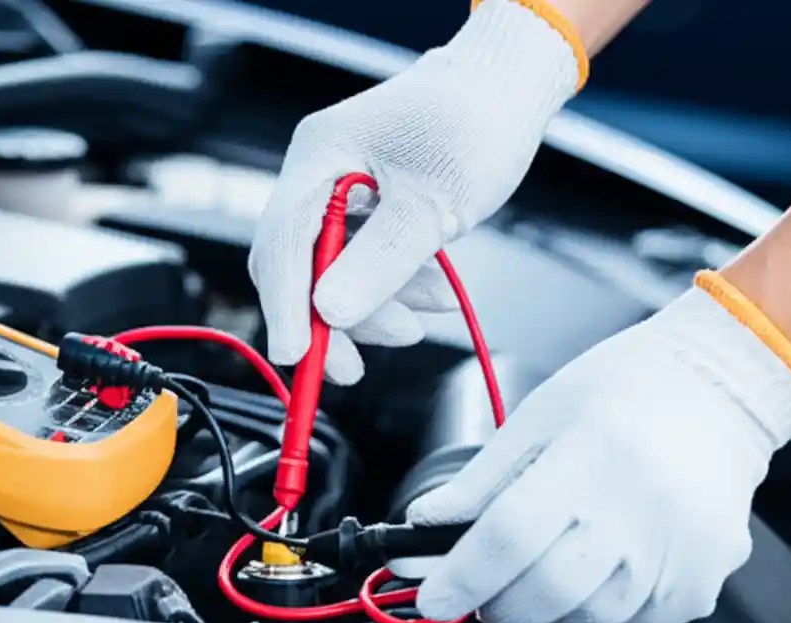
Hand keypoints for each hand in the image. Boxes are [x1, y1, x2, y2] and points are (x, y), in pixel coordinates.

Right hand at [249, 0, 582, 383]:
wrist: (508, 87)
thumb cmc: (476, 121)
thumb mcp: (435, 202)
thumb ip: (381, 260)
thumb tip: (330, 312)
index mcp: (319, 157)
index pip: (282, 243)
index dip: (285, 306)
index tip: (295, 356)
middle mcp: (318, 174)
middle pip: (297, 266)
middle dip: (330, 319)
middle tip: (356, 367)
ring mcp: (339, 192)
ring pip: (332, 272)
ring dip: (374, 306)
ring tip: (429, 313)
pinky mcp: (365, 209)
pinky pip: (362, 262)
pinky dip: (393, 286)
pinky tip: (432, 293)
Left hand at [407, 285, 790, 622]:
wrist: (719, 387)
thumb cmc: (622, 391)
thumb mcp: (537, 417)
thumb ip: (479, 481)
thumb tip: (424, 524)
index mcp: (592, 454)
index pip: (510, 535)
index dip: (462, 575)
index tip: (433, 597)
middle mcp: (643, 507)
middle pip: (547, 590)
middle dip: (496, 604)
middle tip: (481, 589)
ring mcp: (680, 551)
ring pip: (589, 618)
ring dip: (546, 609)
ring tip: (539, 569)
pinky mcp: (703, 581)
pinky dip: (598, 611)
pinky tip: (593, 571)